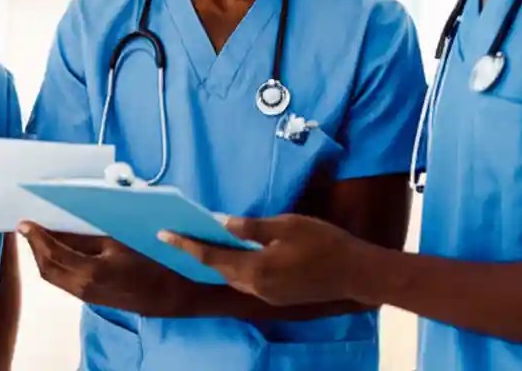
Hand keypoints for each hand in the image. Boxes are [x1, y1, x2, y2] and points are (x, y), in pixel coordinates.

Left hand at [17, 222, 187, 316]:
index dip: (36, 237)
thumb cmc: (149, 261)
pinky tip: (56, 251)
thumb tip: (58, 229)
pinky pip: (63, 280)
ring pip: (53, 276)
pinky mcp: (90, 298)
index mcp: (89, 271)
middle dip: (34, 247)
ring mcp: (85, 296)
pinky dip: (54, 264)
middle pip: (46, 267)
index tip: (24, 223)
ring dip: (43, 256)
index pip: (52, 253)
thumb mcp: (117, 242)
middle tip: (27, 228)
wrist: (169, 294)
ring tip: (38, 237)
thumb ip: (84, 238)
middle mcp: (82, 287)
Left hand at [159, 214, 367, 306]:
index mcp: (256, 270)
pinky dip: (237, 268)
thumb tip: (221, 223)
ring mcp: (268, 296)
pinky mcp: (278, 298)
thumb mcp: (287, 225)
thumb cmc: (324, 243)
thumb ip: (251, 227)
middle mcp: (257, 288)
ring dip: (218, 262)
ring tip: (203, 242)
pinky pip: (249, 281)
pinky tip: (236, 254)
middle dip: (198, 254)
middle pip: (219, 271)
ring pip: (234, 278)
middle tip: (179, 236)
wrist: (356, 273)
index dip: (186, 245)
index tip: (164, 235)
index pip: (212, 257)